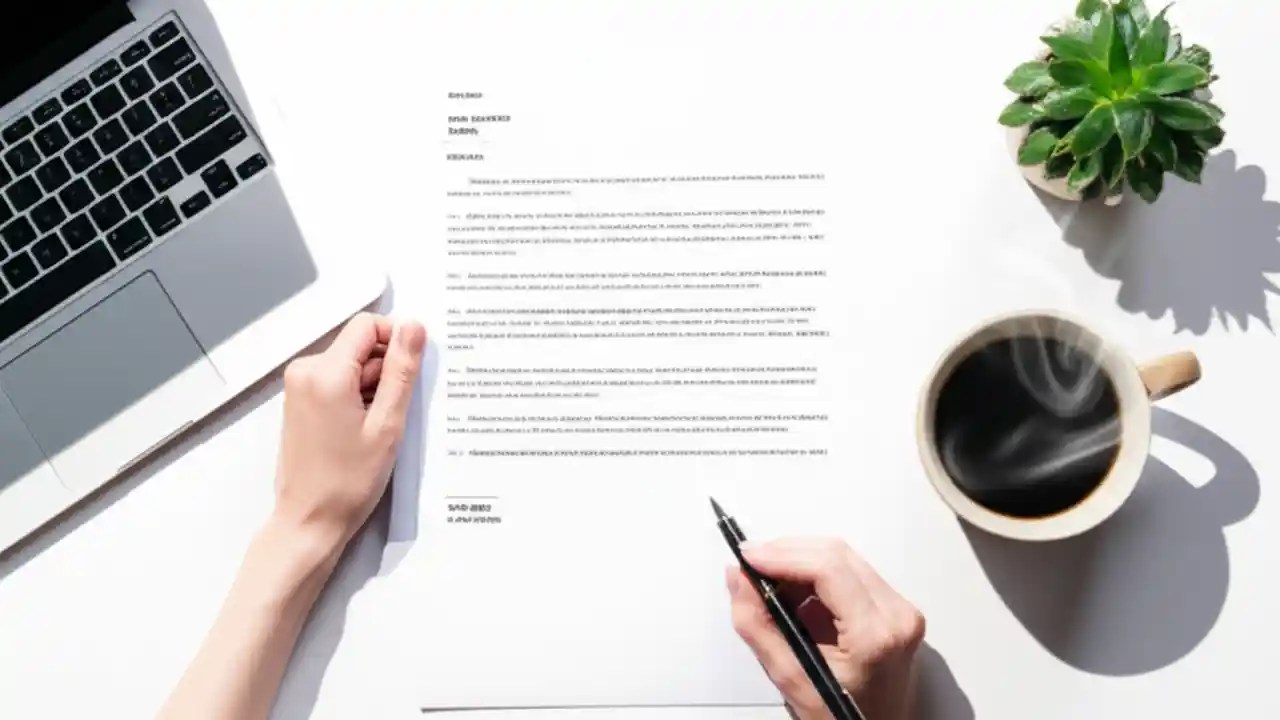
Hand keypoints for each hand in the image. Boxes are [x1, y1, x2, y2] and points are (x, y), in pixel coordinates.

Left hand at [273, 313, 426, 549]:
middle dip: (385, 370)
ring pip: (351, 364)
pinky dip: (357, 397)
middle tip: (393, 412)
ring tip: (377, 426)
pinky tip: (363, 429)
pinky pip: (337, 381)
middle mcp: (305, 371)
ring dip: (372, 387)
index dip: (396, 340)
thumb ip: (402, 371)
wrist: (309, 521)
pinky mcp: (300, 401)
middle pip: (359, 345)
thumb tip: (414, 328)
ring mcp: (298, 386)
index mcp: (325, 372)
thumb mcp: (387, 424)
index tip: (412, 371)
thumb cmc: (348, 481)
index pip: (367, 325)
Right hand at [726, 538, 924, 719]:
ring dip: (801, 562)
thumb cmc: (839, 716)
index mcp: (875, 636)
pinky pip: (852, 572)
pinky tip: (796, 594)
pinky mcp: (896, 606)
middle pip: (837, 555)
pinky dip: (817, 574)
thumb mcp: (789, 678)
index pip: (829, 569)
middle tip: (752, 565)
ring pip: (844, 558)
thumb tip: (737, 577)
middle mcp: (897, 615)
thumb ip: (758, 624)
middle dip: (788, 553)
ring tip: (771, 584)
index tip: (749, 557)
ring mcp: (901, 608)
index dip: (784, 555)